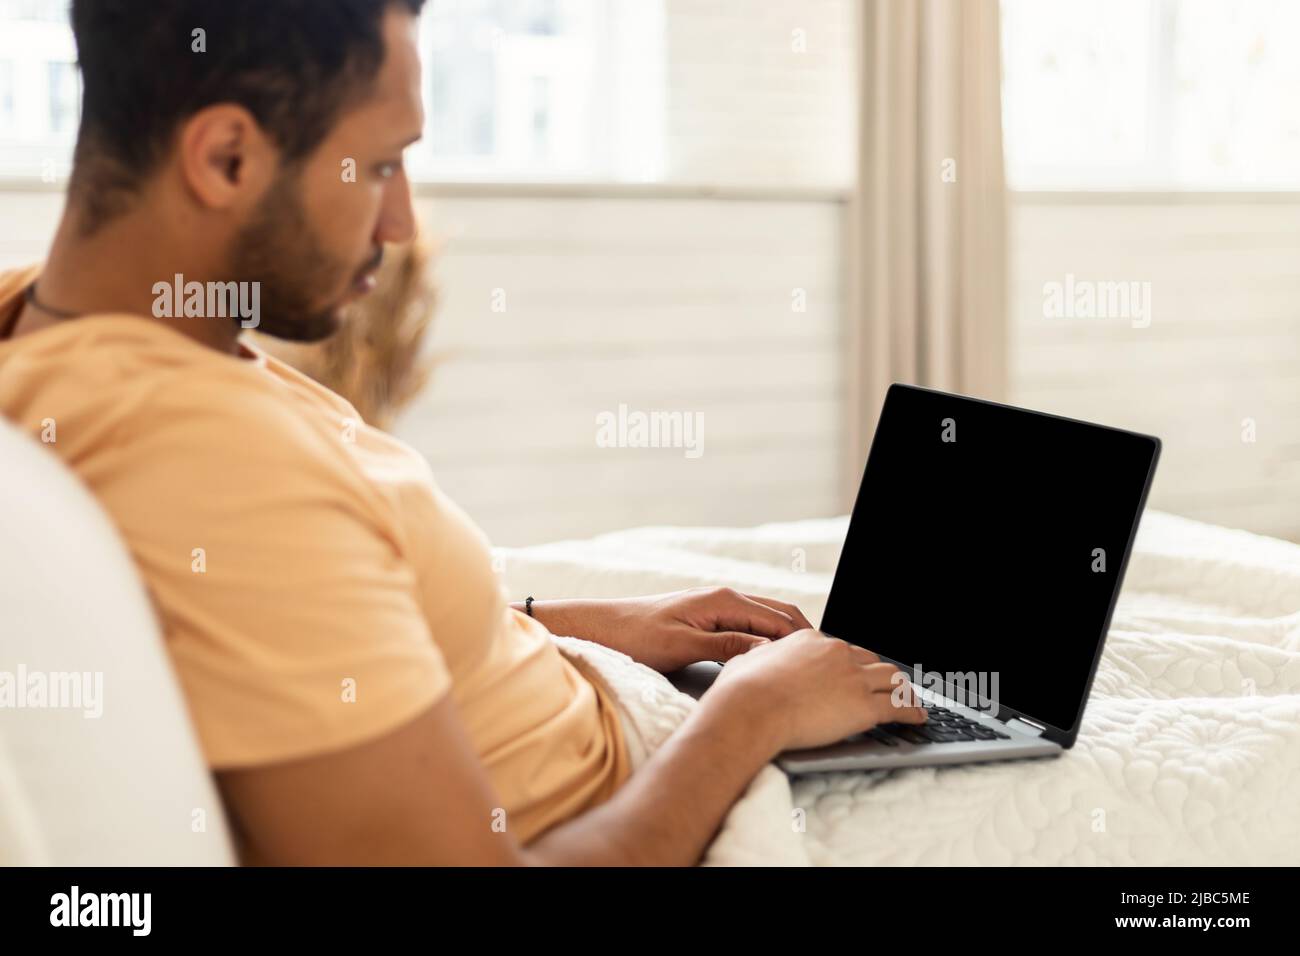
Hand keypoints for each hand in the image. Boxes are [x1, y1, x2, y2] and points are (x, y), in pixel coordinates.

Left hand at [518, 587, 813, 672]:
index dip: (805, 641)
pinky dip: (769, 638)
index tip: (827, 661)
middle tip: (830, 663)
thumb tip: (769, 652)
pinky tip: (775, 658)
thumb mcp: (682, 646)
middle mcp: (723, 598)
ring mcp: (715, 607)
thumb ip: (728, 647)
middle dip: (805, 637)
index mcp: (722, 600)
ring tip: (810, 663)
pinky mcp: (706, 619)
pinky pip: (749, 625)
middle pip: (779, 615)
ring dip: (788, 637)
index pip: (779, 619)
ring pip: (766, 619)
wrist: (598, 628)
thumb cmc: (633, 636)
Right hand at [708, 629, 927, 751]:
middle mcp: (837, 652)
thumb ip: (761, 656)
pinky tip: (918, 718)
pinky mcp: (864, 706)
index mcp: (811, 640)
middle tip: (882, 686)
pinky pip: (899, 707)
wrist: (752, 709)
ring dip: (902, 688)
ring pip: (892, 678)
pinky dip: (912, 712)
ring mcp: (853, 678)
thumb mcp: (747, 660)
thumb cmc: (742, 691)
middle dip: (877, 674)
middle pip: (869, 660)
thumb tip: (758, 655)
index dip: (849, 664)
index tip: (852, 673)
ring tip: (909, 698)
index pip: (840, 649)